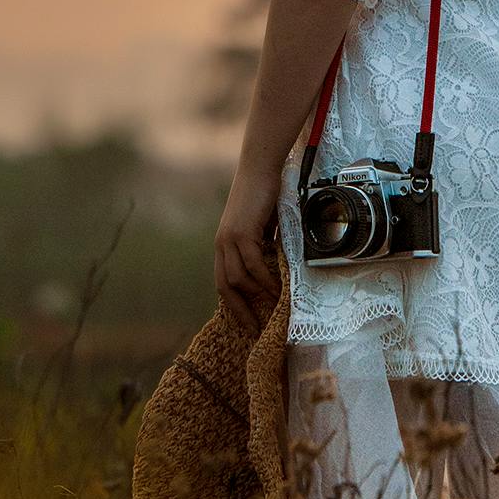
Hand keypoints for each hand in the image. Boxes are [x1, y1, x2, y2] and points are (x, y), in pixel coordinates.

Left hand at [214, 166, 279, 334]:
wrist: (261, 168)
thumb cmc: (265, 195)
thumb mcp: (261, 228)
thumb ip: (263, 249)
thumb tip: (275, 273)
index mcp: (223, 245)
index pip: (222, 283)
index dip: (234, 305)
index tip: (248, 324)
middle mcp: (221, 244)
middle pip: (225, 287)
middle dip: (241, 311)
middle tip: (257, 329)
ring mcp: (229, 239)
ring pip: (239, 278)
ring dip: (257, 295)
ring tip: (274, 307)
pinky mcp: (241, 233)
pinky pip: (252, 265)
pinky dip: (265, 279)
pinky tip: (277, 288)